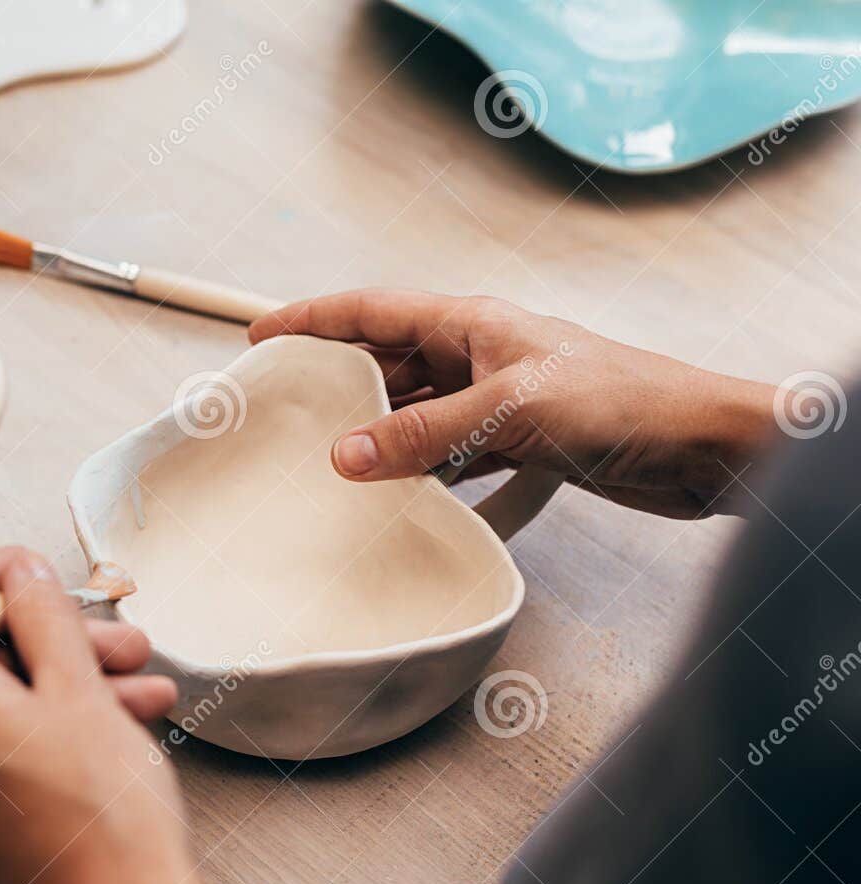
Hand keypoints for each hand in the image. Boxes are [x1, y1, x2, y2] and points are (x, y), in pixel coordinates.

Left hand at [0, 547, 268, 883]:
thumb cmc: (103, 818)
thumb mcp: (80, 690)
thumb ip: (42, 616)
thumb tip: (18, 575)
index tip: (39, 575)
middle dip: (51, 637)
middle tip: (122, 640)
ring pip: (0, 707)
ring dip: (70, 683)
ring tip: (146, 688)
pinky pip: (3, 754)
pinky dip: (56, 731)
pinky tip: (124, 727)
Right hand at [250, 290, 778, 517]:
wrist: (701, 447)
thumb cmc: (623, 403)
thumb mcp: (509, 412)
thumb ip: (423, 433)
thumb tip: (343, 454)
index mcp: (471, 323)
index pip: (371, 311)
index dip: (312, 320)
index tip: (262, 337)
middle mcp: (479, 353)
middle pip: (387, 359)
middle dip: (336, 380)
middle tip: (284, 408)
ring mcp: (498, 397)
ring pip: (415, 408)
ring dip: (377, 430)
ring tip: (326, 458)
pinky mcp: (520, 439)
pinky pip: (448, 449)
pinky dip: (419, 467)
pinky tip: (396, 492)